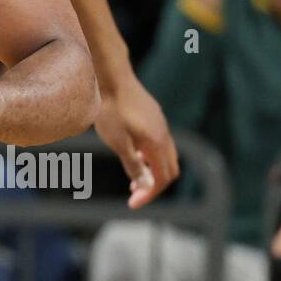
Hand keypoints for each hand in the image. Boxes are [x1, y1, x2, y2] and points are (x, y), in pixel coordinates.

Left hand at [93, 74, 179, 207]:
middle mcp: (164, 134)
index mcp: (157, 144)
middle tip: (135, 192)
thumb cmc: (111, 109)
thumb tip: (148, 186)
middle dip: (155, 184)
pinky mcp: (154, 115)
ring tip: (134, 174)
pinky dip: (151, 155)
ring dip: (153, 169)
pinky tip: (134, 150)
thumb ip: (134, 164)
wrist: (111, 77)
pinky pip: (160, 141)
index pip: (162, 179)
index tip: (133, 203)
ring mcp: (160, 123)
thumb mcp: (118, 142)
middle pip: (169, 169)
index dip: (149, 194)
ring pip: (166, 154)